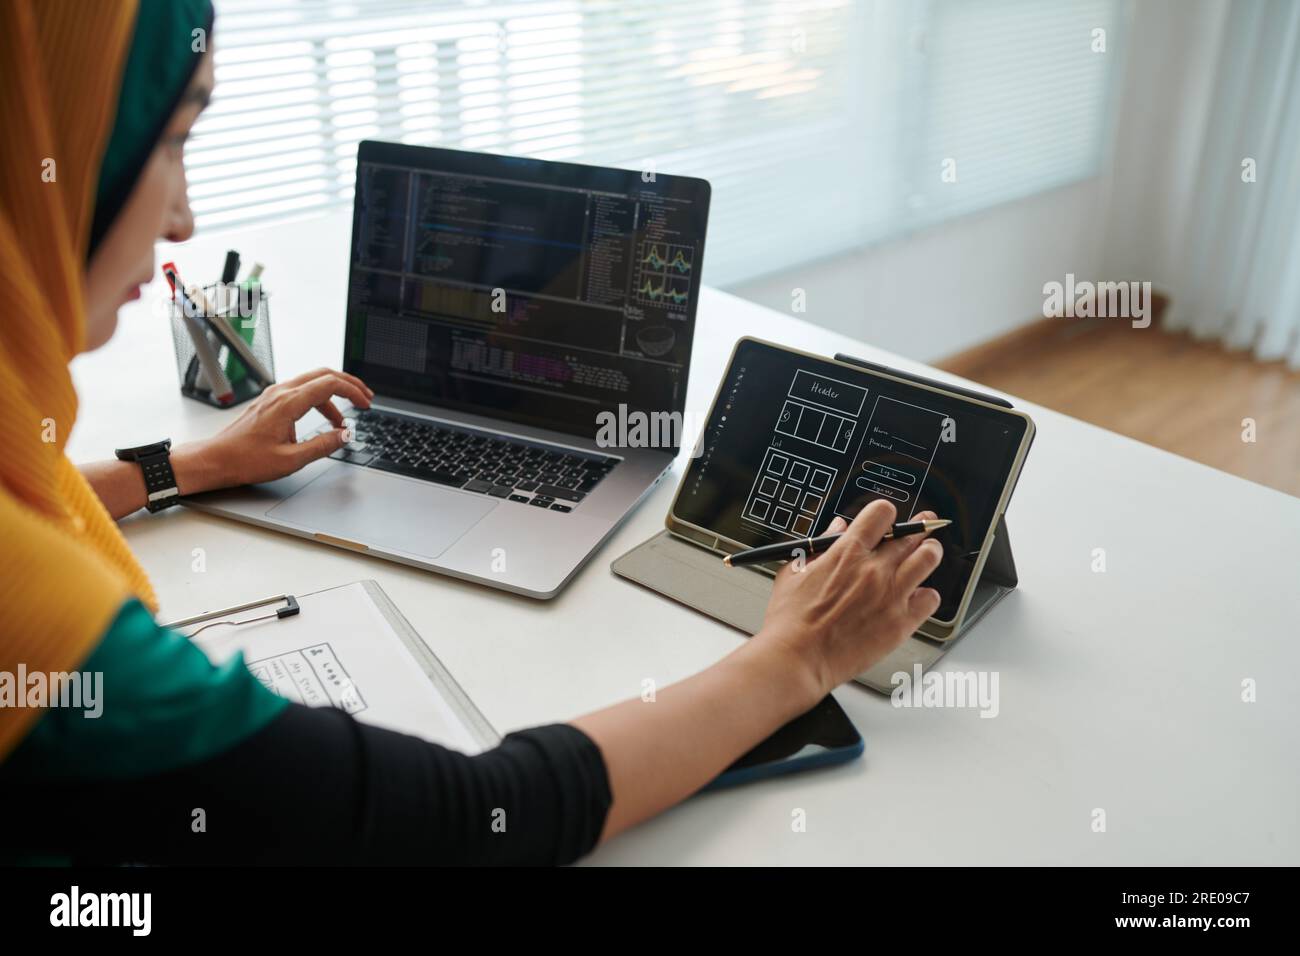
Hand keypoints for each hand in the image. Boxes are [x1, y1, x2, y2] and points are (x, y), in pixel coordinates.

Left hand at [173, 368, 373, 491]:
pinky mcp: (270, 401)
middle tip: (365, 399)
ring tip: (344, 419)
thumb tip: (345, 435)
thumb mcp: (291, 459)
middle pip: (323, 374)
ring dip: (333, 395)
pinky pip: (301, 391)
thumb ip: (322, 446)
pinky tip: (322, 420)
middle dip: (348, 385)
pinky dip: (318, 400)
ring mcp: (274, 395)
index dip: (353, 391)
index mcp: (287, 403)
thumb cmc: (246, 460)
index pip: (329, 384)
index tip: (366, 404)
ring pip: (312, 382)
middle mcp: (280, 393)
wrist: (216, 459)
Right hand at [751, 499, 943, 705]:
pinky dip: (927, 594)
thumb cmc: (790, 621)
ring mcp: (891, 595)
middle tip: (924, 526)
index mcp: (847, 552)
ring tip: (929, 552)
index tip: (888, 519)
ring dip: (930, 551)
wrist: (797, 659)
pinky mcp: (901, 623)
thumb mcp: (794, 573)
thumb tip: (837, 528)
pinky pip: (931, 599)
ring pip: (929, 559)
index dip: (886, 513)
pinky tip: (919, 595)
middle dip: (919, 527)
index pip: (882, 513)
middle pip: (912, 535)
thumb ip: (820, 546)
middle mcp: (874, 569)